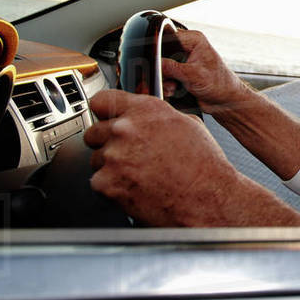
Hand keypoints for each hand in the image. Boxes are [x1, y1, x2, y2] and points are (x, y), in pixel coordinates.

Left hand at [85, 89, 239, 225]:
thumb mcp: (188, 125)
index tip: (106, 120)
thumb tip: (148, 120)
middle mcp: (126, 129)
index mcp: (145, 110)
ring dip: (110, 168)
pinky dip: (111, 189)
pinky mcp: (106, 183)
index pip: (103, 101)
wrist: (205, 198)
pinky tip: (134, 189)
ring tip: (137, 176)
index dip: (104, 113)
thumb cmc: (203, 166)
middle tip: (127, 156)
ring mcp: (113, 156)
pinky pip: (98, 183)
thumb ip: (158, 118)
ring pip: (96, 159)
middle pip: (94, 132)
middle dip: (107, 144)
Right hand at [160, 29, 250, 114]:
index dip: (158, 50)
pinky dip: (166, 84)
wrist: (226, 101)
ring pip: (161, 66)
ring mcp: (183, 59)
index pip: (167, 37)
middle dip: (161, 69)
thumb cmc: (219, 84)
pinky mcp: (180, 71)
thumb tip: (153, 64)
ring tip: (173, 88)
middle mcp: (187, 46)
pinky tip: (174, 90)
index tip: (156, 64)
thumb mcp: (193, 75)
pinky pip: (165, 75)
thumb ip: (171, 68)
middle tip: (168, 80)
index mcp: (193, 39)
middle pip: (161, 53)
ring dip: (164, 79)